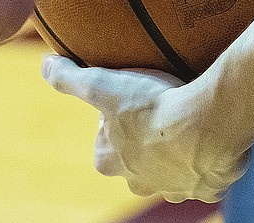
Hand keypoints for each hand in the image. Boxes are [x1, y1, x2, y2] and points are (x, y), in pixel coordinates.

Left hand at [42, 55, 248, 202]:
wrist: (206, 127)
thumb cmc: (150, 106)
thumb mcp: (102, 84)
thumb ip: (69, 77)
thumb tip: (45, 64)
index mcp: (110, 161)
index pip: (103, 141)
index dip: (113, 117)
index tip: (128, 97)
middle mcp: (139, 182)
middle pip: (135, 159)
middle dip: (143, 138)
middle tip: (157, 106)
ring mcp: (174, 188)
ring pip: (170, 168)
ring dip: (175, 148)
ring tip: (185, 118)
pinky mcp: (206, 188)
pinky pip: (203, 173)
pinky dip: (206, 156)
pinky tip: (208, 133)